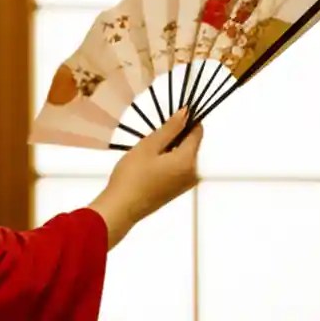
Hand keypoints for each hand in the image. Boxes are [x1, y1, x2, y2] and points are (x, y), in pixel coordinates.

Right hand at [87, 107, 202, 249]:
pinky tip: (149, 164)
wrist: (121, 208)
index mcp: (188, 160)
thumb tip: (187, 112)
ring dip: (169, 148)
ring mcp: (186, 183)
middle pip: (191, 144)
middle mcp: (193, 172)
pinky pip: (178, 167)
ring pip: (183, 155)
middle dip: (175, 135)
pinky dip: (168, 160)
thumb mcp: (149, 146)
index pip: (197, 131)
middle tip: (151, 138)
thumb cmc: (132, 175)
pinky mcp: (178, 190)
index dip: (186, 120)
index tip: (168, 116)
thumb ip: (170, 128)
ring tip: (147, 152)